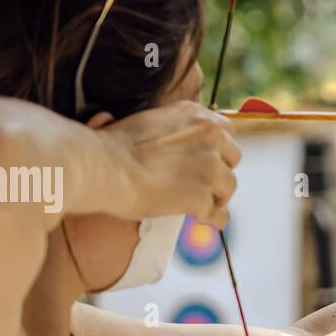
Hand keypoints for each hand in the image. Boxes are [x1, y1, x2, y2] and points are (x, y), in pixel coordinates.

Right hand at [95, 101, 240, 227]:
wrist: (103, 167)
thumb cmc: (111, 146)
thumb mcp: (144, 122)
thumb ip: (164, 128)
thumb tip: (130, 126)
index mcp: (194, 115)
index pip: (225, 131)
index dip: (217, 149)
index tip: (206, 161)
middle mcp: (209, 136)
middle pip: (233, 158)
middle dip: (220, 172)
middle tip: (202, 185)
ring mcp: (209, 166)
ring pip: (229, 187)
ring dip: (216, 197)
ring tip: (198, 205)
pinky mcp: (203, 195)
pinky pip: (219, 215)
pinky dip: (210, 219)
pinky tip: (197, 219)